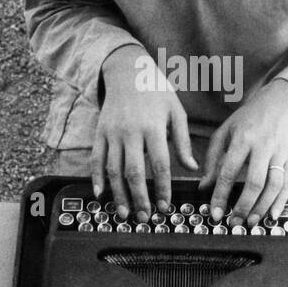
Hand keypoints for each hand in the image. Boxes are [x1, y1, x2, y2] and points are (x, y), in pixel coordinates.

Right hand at [92, 45, 197, 220]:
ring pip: (113, 169)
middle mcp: (131, 132)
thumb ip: (182, 140)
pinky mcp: (100, 132)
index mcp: (153, 127)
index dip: (162, 188)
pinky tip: (100, 193)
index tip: (165, 206)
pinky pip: (96, 158)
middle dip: (139, 198)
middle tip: (145, 217)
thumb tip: (191, 168)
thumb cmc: (156, 91)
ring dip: (118, 194)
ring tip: (124, 212)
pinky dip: (96, 177)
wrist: (127, 70)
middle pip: (134, 172)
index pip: (160, 164)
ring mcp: (112, 132)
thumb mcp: (176, 111)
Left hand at [199, 79, 287, 226]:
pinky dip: (281, 202)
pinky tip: (272, 216)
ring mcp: (280, 153)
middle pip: (255, 181)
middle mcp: (263, 146)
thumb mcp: (224, 132)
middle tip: (233, 222)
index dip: (221, 195)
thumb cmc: (246, 120)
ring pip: (273, 185)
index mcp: (242, 138)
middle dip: (243, 206)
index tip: (214, 213)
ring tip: (250, 221)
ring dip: (262, 207)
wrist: (278, 104)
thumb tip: (204, 187)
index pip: (229, 171)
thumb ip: (212, 159)